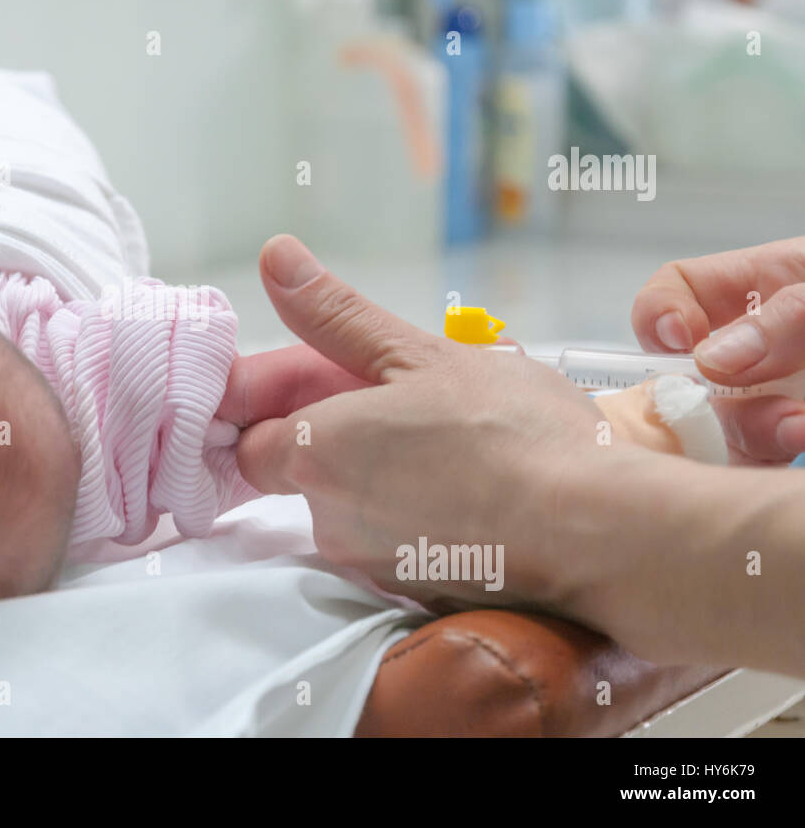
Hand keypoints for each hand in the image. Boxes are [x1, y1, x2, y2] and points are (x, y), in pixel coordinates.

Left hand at [235, 235, 607, 610]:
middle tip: (415, 398)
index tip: (331, 378)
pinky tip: (479, 485)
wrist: (600, 532)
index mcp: (314, 452)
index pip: (252, 438)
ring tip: (461, 438)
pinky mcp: (419, 595)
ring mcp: (374, 564)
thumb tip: (275, 257)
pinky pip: (403, 541)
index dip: (285, 404)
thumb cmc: (513, 434)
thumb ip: (336, 314)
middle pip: (309, 470)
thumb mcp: (420, 353)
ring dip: (391, 469)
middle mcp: (329, 520)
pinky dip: (426, 512)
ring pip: (360, 504)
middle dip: (347, 433)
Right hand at [631, 237, 804, 462]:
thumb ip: (783, 317)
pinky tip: (798, 438)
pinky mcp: (776, 443)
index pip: (672, 293)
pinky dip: (762, 463)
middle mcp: (750, 350)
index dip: (657, 315)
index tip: (679, 338)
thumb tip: (710, 359)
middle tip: (711, 408)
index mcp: (756, 290)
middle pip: (677, 376)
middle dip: (688, 398)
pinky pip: (750, 465)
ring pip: (710, 432)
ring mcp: (767, 400)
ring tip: (794, 428)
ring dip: (740, 437)